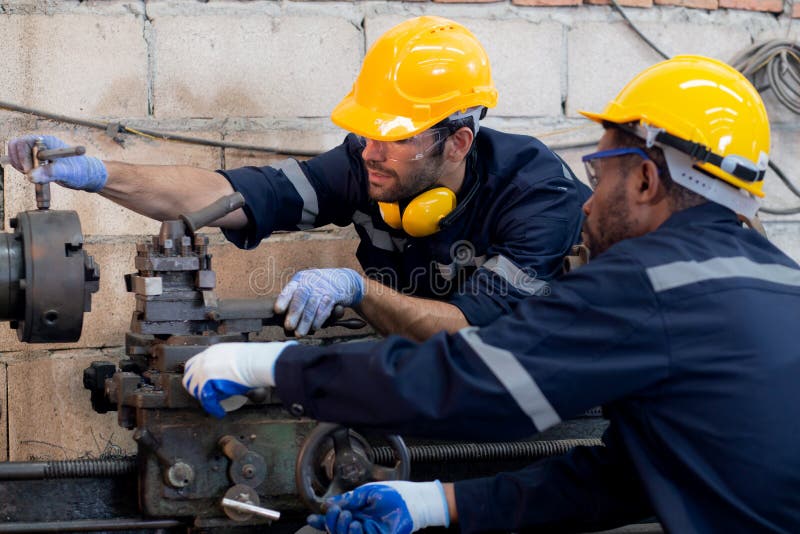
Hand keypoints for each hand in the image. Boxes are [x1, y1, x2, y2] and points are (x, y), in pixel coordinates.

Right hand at [7, 135, 106, 191]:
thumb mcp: (66, 173)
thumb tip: (31, 176)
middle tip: (29, 173)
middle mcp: (39, 144)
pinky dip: (22, 168)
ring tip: (34, 174)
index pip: (22, 143)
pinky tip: (34, 174)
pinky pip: (20, 160)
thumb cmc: (80, 171)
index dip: (22, 158)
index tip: (29, 172)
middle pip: (15, 146)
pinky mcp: (35, 158)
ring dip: (19, 165)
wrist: (86, 175)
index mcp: (46, 142)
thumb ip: (50, 173)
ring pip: (15, 153)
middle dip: (19, 161)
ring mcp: (36, 151)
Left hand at [182, 341, 294, 417]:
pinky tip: (219, 412)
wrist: (256, 361)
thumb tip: (240, 370)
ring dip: (203, 398)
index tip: (200, 383)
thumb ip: (234, 362)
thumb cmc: (254, 358)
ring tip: (213, 404)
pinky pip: (207, 400)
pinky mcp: (208, 384)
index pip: (194, 364)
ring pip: (196, 390)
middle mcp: (205, 361)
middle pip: (189, 377)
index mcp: (212, 352)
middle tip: (204, 396)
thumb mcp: (238, 355)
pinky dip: (213, 408)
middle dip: (194, 388)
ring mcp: (204, 372)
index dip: (195, 376)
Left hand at [274, 268, 364, 335]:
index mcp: (299, 280)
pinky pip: (325, 308)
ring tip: (299, 334)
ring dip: (306, 321)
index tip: (278, 310)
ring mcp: (323, 288)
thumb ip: (294, 300)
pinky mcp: (333, 295)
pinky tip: (314, 328)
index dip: (283, 299)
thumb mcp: (305, 287)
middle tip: (289, 327)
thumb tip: (280, 318)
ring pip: (313, 305)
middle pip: (301, 296)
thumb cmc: (316, 288)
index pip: (289, 289)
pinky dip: (319, 319)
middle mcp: (310, 282)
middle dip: (295, 313)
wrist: (342, 279)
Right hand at [307, 480, 449, 533]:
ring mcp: (368, 533)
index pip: (335, 520)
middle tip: (336, 512)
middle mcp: (360, 525)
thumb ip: (349, 499)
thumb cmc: (394, 495)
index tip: (312, 518)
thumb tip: (330, 504)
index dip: (322, 521)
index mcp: (356, 513)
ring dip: (341, 528)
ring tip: (347, 517)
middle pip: (337, 531)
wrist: (414, 500)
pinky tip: (356, 524)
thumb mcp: (367, 493)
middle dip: (331, 523)